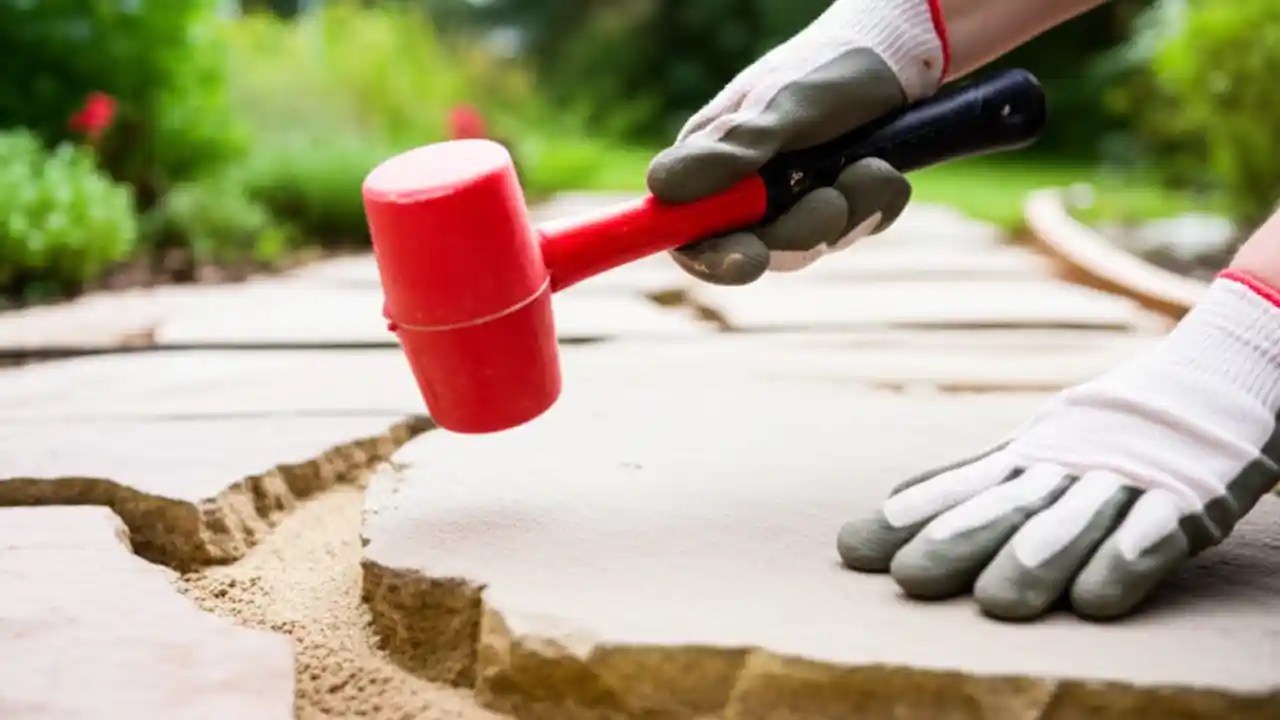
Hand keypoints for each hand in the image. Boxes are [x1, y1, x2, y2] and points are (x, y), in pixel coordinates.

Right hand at [646, 0, 949, 284]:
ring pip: (817, 244)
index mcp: (712, 167)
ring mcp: (797, 205)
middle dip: (801, 232)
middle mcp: (749, 194)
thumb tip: (660, 187)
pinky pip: (860, 229)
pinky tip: (880, 164)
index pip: (692, 236)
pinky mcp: (843, 210)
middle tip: (831, 201)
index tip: (749, 259)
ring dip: (850, 207)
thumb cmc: (824, 69)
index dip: (714, 258)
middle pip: (759, 253)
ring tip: (866, 162)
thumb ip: (729, 151)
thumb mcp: (779, 107)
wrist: (894, 55)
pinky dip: (878, 202)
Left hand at [837, 274, 1279, 619]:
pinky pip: (1156, 533)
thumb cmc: (1113, 426)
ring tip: (995, 603)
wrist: (1220, 367)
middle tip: (909, 579)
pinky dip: (1125, 562)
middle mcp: (1072, 465)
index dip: (913, 518)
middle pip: (1009, 508)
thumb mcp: (1037, 449)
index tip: (854, 548)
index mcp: (1033, 456)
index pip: (963, 489)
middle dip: (959, 543)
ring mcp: (1130, 477)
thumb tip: (893, 503)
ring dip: (1036, 560)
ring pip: (1076, 522)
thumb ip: (972, 481)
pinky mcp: (1190, 495)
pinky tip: (1095, 600)